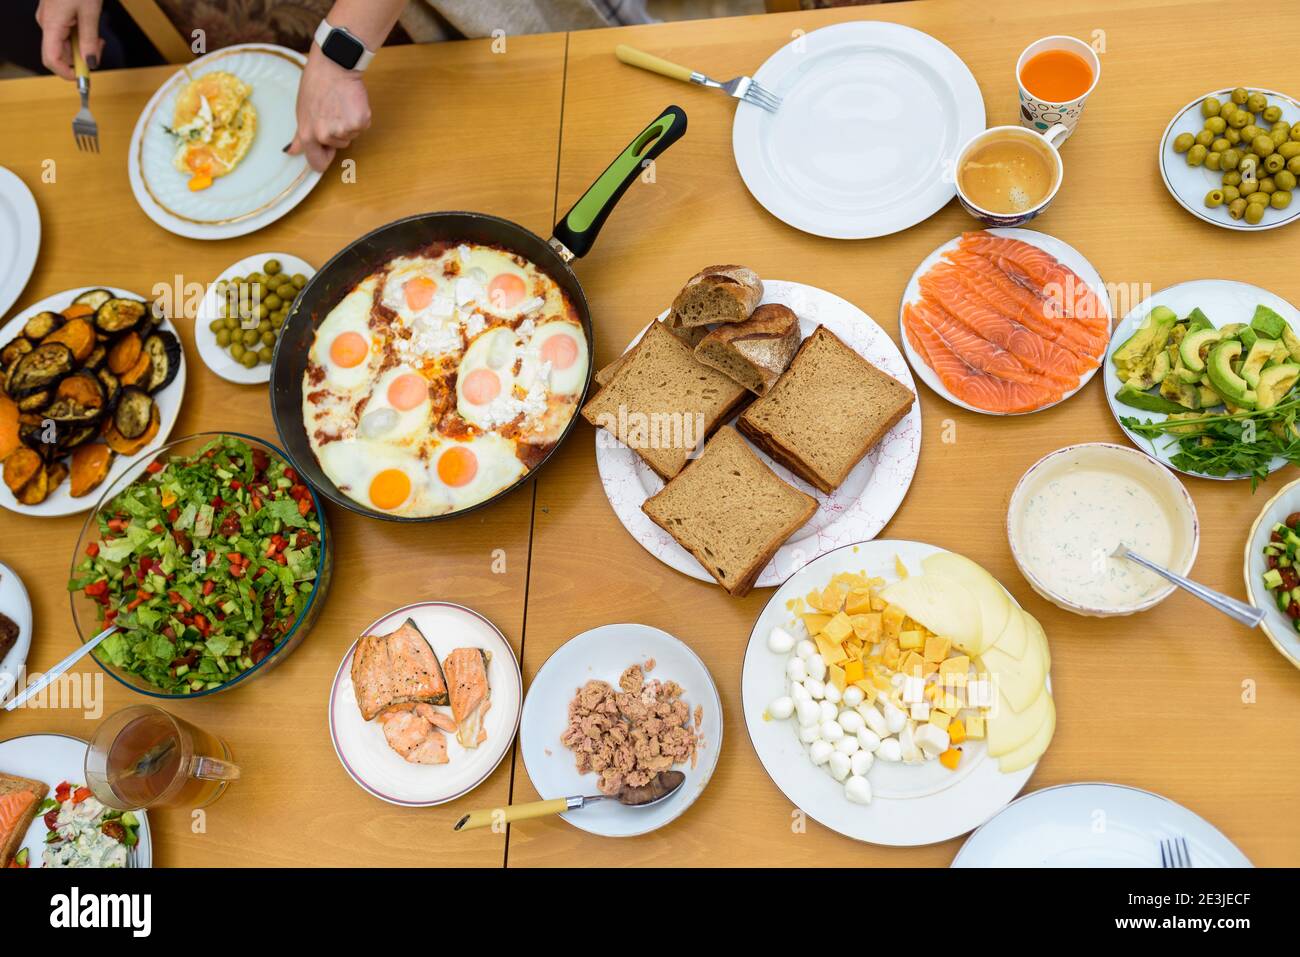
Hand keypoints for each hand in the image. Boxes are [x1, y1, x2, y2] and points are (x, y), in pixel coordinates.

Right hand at [36, 0, 103, 79]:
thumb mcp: (90, 13)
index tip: (84, 79)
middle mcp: (46, 23)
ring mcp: (50, 18)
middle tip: (99, 48)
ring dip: (83, 46)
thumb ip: (90, 40)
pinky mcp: (56, 14)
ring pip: (65, 44)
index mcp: (51, 25)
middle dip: (81, 57)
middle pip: (61, 54)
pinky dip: (80, 36)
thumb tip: (91, 64)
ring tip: (96, 34)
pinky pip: (66, 33)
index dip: (67, 73)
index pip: (51, 60)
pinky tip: (90, 27)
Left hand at [286, 44, 371, 171]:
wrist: (333, 65)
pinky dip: (360, 116)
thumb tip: (292, 152)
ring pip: (351, 136)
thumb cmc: (316, 84)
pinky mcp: (360, 122)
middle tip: (333, 111)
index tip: (327, 148)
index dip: (324, 156)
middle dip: (338, 132)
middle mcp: (325, 135)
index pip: (317, 163)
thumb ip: (300, 136)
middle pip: (339, 146)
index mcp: (308, 135)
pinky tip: (351, 102)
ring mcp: (344, 130)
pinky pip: (362, 126)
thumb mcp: (302, 111)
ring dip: (349, 123)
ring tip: (341, 104)